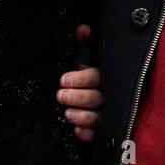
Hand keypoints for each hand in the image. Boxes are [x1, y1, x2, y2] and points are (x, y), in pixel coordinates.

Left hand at [57, 24, 102, 142]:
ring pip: (99, 117)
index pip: (95, 76)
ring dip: (83, 116)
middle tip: (61, 95)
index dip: (80, 78)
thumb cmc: (80, 77)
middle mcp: (104, 95)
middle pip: (97, 98)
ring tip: (67, 114)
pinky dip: (87, 134)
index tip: (63, 80)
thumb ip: (80, 44)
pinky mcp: (99, 131)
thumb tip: (82, 28)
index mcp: (98, 76)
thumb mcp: (79, 58)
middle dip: (78, 97)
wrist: (73, 95)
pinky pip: (97, 136)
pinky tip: (77, 131)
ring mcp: (103, 114)